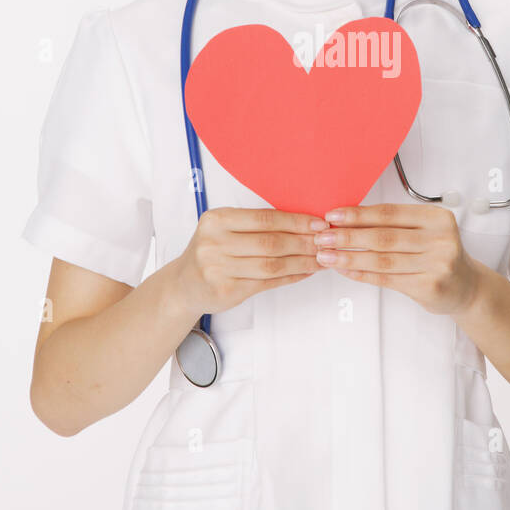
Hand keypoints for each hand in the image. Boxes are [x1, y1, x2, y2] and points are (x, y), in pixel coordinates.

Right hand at [177, 206, 324, 314]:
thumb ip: (255, 225)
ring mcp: (218, 269)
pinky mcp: (226, 291)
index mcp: (216, 220)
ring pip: (272, 265)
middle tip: (326, 242)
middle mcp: (214, 243)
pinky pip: (267, 283)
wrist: (183, 285)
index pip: (264, 219)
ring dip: (302, 262)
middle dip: (303, 242)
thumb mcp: (223, 229)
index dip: (295, 221)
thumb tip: (303, 222)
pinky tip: (305, 272)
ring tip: (321, 258)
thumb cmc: (210, 252)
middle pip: (270, 242)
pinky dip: (291, 277)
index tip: (318, 223)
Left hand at [312, 202, 482, 317]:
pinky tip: (345, 269)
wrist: (466, 287)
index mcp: (436, 218)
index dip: (358, 215)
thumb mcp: (425, 231)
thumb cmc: (438, 255)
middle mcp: (440, 239)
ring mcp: (437, 264)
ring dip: (349, 257)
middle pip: (384, 236)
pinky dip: (362, 274)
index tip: (332, 216)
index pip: (389, 214)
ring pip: (383, 259)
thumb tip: (346, 220)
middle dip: (348, 237)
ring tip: (326, 256)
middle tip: (322, 237)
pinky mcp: (430, 286)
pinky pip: (387, 279)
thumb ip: (394, 225)